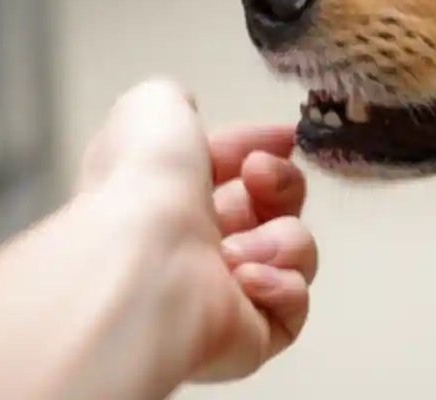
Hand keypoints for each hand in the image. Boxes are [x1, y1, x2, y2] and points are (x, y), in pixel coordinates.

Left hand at [77, 79, 316, 385]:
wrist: (143, 259)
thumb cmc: (140, 185)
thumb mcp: (152, 107)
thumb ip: (174, 100)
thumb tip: (186, 108)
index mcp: (170, 194)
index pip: (235, 168)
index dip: (262, 149)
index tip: (284, 138)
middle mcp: (197, 244)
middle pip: (276, 208)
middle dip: (281, 185)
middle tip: (259, 177)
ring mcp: (225, 292)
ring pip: (295, 253)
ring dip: (280, 239)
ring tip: (235, 249)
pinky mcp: (250, 335)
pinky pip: (295, 306)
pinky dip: (281, 285)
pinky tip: (246, 279)